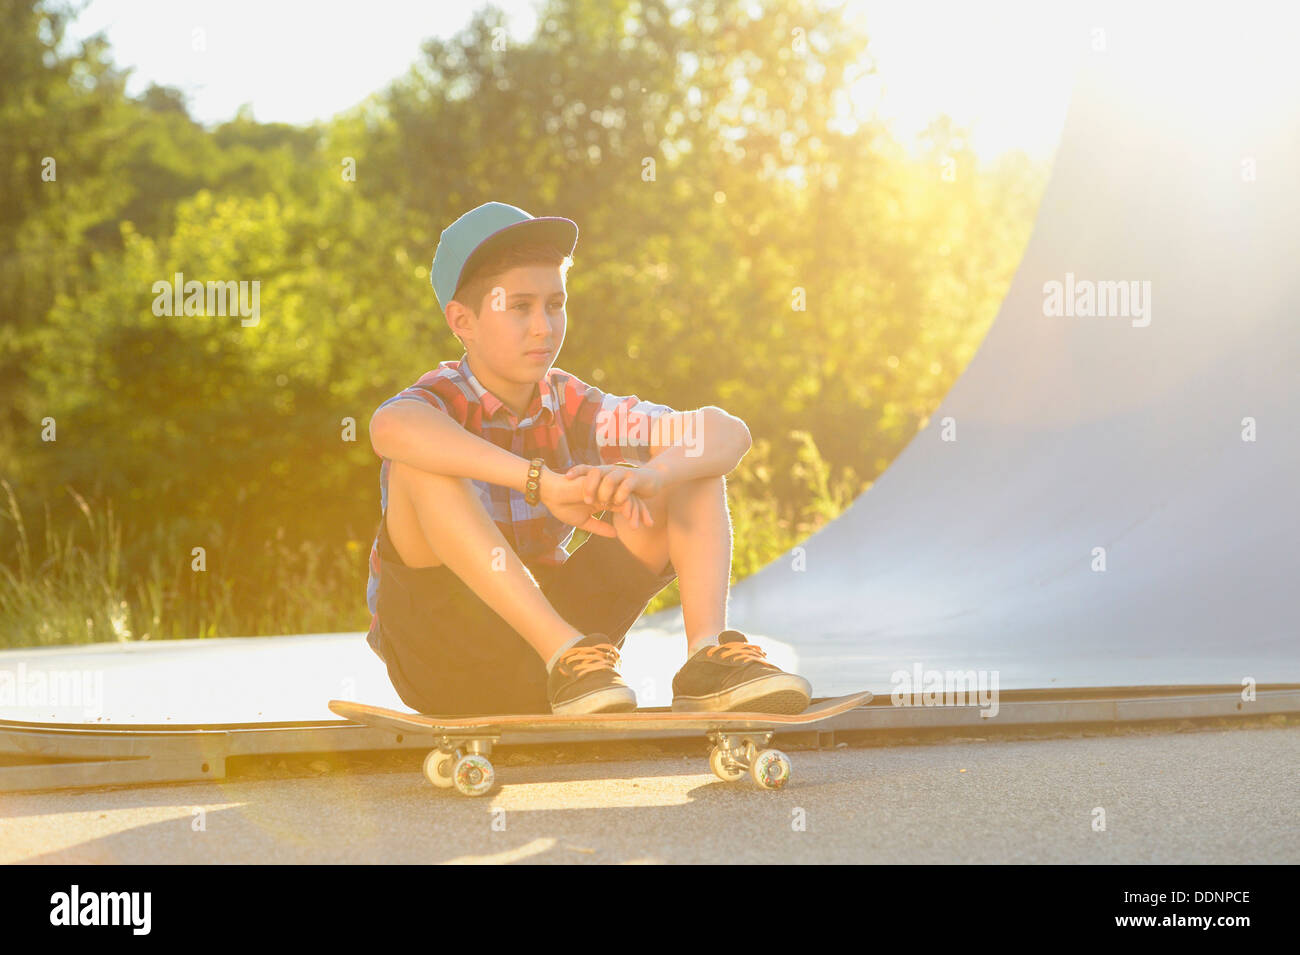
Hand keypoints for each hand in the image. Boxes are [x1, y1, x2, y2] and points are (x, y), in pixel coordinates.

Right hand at [536, 466, 651, 537]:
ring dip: (633, 508)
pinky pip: (614, 491)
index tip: (646, 526)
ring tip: (635, 523)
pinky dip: (622, 501)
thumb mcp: (584, 522)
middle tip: (650, 524)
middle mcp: (606, 491)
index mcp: (604, 499)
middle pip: (630, 499)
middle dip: (641, 511)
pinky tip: (626, 512)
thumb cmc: (562, 507)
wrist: (549, 495)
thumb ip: (600, 527)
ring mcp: (603, 486)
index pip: (625, 505)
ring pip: (625, 494)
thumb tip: (616, 535)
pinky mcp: (599, 483)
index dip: (636, 515)